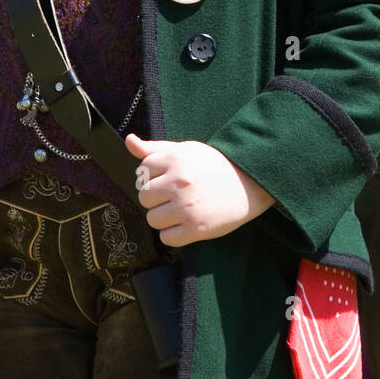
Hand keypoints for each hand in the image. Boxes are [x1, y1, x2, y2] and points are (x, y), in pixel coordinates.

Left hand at [125, 133, 273, 246]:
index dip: (154, 176)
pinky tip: (186, 223)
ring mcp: (186, 207)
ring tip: (181, 210)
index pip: (142, 171)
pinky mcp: (196, 229)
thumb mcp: (186, 150)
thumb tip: (129, 140)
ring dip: (163, 217)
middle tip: (175, 195)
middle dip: (157, 198)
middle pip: (144, 197)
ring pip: (152, 219)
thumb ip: (155, 149)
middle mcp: (178, 183)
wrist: (250, 183)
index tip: (170, 178)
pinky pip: (167, 238)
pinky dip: (174, 234)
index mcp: (174, 160)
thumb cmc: (215, 165)